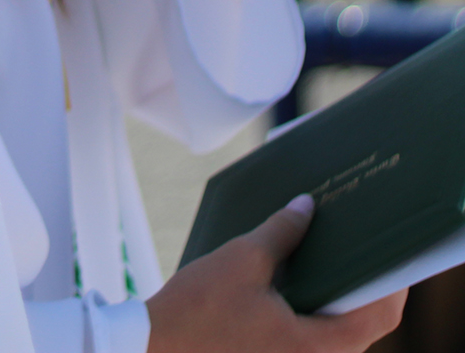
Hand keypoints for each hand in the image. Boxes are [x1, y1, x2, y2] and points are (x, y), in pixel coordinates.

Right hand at [147, 196, 407, 352]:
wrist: (155, 346)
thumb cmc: (196, 311)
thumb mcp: (241, 260)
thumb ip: (281, 232)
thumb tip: (306, 207)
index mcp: (316, 344)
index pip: (379, 314)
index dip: (391, 280)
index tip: (389, 250)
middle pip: (362, 324)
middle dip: (363, 283)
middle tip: (356, 246)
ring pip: (337, 331)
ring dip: (336, 296)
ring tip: (323, 257)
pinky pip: (311, 337)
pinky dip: (312, 309)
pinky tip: (293, 281)